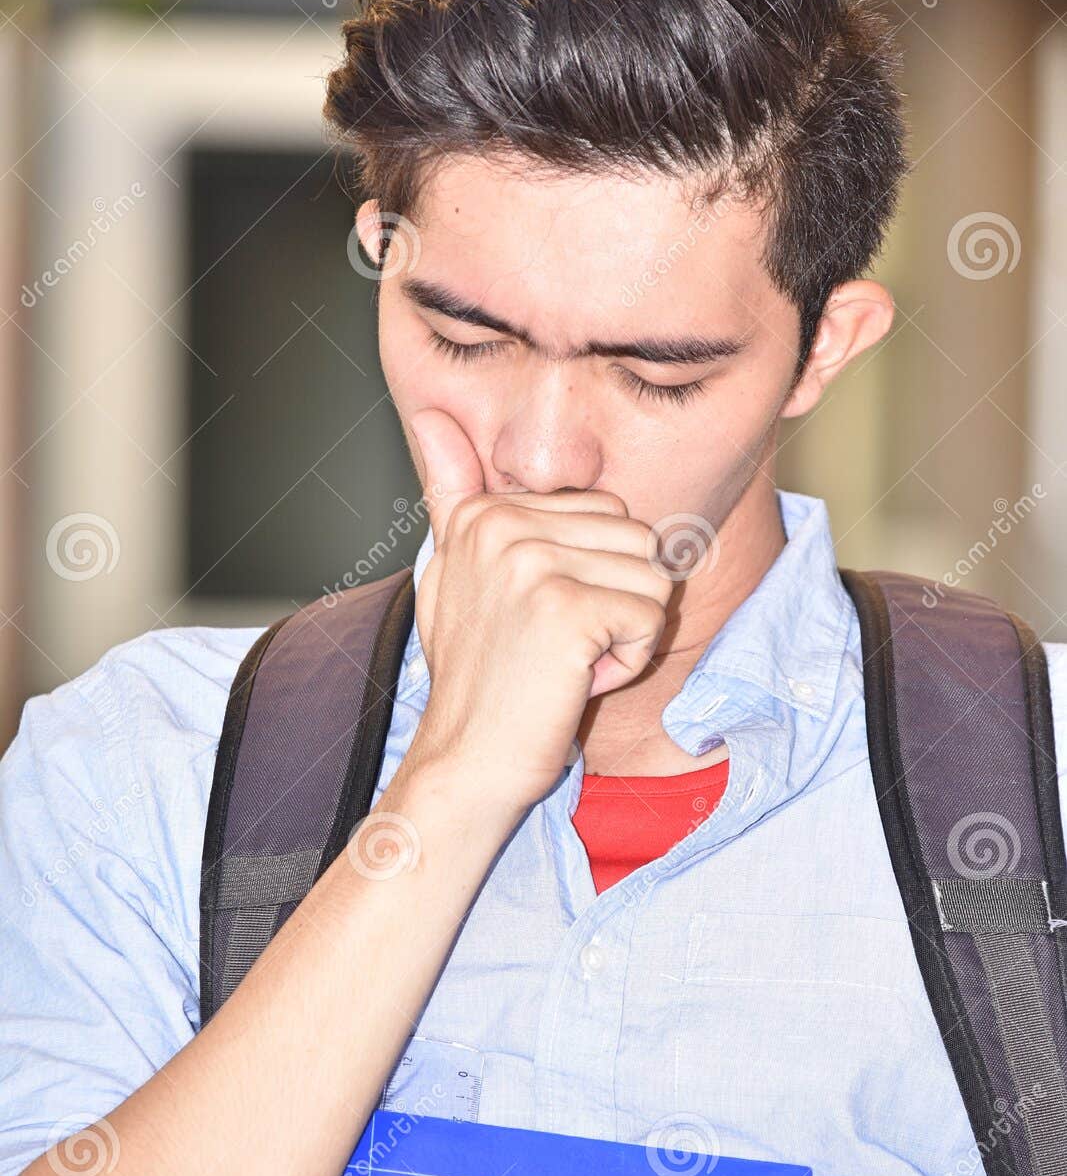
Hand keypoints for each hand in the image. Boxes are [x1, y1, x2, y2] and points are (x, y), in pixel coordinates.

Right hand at [405, 408, 675, 810]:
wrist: (467, 761)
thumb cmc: (477, 677)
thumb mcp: (454, 573)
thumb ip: (454, 495)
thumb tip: (430, 414)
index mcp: (485, 512)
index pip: (607, 513)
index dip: (592, 575)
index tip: (539, 619)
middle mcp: (504, 526)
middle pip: (637, 539)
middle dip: (617, 601)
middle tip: (558, 646)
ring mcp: (532, 565)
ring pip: (653, 577)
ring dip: (626, 633)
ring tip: (567, 660)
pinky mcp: (566, 610)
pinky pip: (652, 619)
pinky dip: (629, 663)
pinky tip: (576, 680)